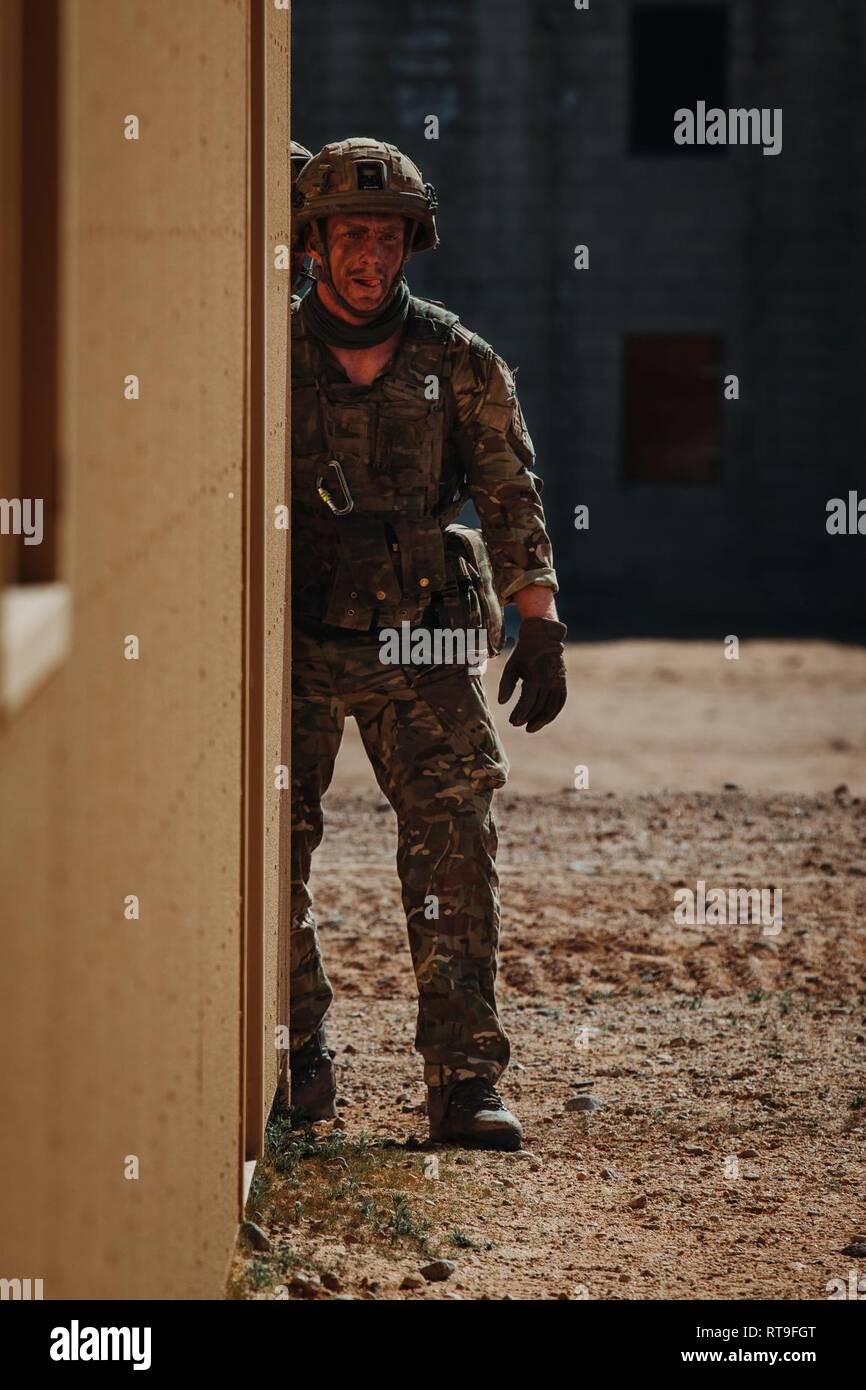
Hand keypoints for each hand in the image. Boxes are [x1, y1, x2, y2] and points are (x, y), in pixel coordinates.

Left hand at [497, 617, 566, 732]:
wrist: (543, 636)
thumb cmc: (524, 652)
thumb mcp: (512, 665)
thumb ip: (507, 684)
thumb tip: (501, 702)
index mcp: (536, 676)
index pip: (528, 701)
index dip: (520, 713)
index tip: (512, 721)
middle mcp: (549, 680)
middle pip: (539, 706)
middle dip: (527, 717)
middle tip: (516, 724)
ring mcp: (558, 681)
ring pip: (552, 707)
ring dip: (542, 720)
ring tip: (530, 728)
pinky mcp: (563, 681)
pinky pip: (561, 701)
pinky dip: (553, 712)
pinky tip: (545, 719)